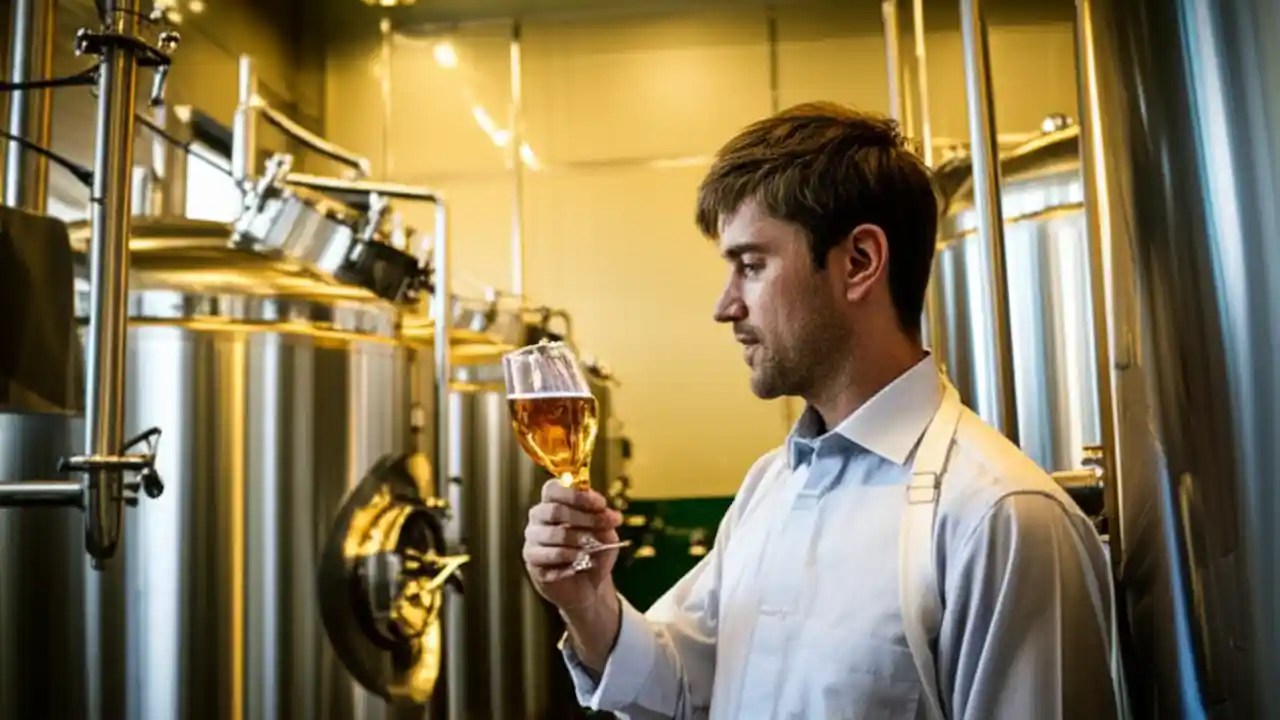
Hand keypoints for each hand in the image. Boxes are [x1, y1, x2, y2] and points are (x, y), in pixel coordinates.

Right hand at [524, 479, 623, 612]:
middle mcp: (538, 518)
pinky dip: (571, 560)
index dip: (576, 494)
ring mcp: (532, 540)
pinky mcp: (533, 562)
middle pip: (554, 510)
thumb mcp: (606, 533)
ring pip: (554, 534)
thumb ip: (605, 521)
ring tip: (592, 550)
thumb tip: (609, 514)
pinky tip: (580, 565)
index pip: (553, 489)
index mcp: (553, 503)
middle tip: (605, 525)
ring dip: (579, 542)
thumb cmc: (595, 552)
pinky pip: (552, 557)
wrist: (589, 586)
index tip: (601, 503)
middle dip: (584, 518)